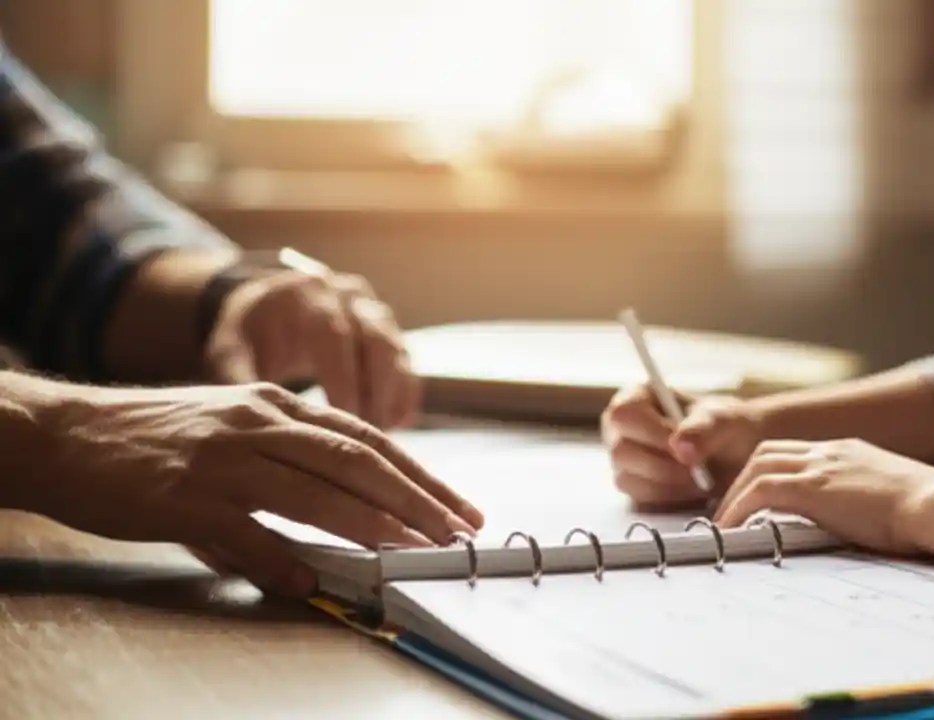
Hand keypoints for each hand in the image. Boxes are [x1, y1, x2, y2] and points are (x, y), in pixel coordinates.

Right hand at [23, 380, 482, 596]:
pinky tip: (307, 581)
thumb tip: (345, 510)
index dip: (419, 473)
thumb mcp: (233, 426)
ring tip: (412, 550)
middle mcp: (258, 423)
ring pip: (313, 490)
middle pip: (356, 460)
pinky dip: (277, 558)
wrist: (69, 433)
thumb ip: (289, 461)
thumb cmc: (157, 436)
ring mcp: (222, 458)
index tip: (457, 504)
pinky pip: (242, 532)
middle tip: (456, 531)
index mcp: (276, 405)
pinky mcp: (184, 496)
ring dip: (370, 523)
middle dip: (415, 498)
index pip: (366, 438)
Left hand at [205, 267, 418, 429]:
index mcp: (308, 293)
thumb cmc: (248, 336)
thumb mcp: (232, 352)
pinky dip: (404, 395)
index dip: (343, 380)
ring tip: (381, 437)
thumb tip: (251, 423)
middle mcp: (347, 295)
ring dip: (392, 396)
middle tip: (367, 436)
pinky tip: (397, 425)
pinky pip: (406, 363)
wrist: (266, 309)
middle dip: (374, 392)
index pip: (334, 335)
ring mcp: (373, 311)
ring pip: (396, 351)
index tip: (343, 422)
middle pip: (376, 340)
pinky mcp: (389, 332)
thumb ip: (241, 381)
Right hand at [601, 385, 763, 508]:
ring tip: (699, 478)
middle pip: (621, 451)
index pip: (624, 414)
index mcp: (637, 397)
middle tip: (698, 468)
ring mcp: (623, 460)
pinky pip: (638, 499)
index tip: (684, 447)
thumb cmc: (727, 427)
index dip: (652, 433)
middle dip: (664, 465)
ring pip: (627, 479)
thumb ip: (704, 429)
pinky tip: (690, 489)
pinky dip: (668, 498)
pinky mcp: (632, 487)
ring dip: (668, 483)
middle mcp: (621, 427)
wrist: (738, 456)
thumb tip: (680, 447)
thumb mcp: (725, 421)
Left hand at [714, 438, 933, 555]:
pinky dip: (739, 508)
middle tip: (729, 509)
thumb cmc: (926, 512)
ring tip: (723, 524)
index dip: (767, 471)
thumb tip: (857, 525)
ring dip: (734, 495)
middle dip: (742, 479)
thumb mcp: (891, 497)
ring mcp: (821, 466)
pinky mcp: (813, 487)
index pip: (793, 451)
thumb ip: (866, 501)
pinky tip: (730, 530)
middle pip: (767, 453)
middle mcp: (830, 452)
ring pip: (758, 468)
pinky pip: (761, 492)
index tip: (753, 495)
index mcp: (848, 451)